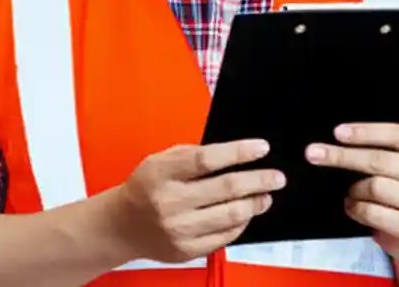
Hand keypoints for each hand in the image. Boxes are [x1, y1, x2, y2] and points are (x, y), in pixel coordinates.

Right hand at [112, 140, 285, 263]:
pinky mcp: (187, 249)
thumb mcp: (159, 161)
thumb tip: (233, 154)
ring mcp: (179, 229)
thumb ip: (191, 155)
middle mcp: (169, 202)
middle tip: (277, 177)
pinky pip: (225, 236)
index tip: (261, 148)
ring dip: (254, 203)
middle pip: (225, 189)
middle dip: (258, 180)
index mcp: (160, 173)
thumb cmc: (144, 188)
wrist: (122, 226)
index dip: (238, 152)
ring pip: (230, 215)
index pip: (206, 160)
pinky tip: (246, 213)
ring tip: (265, 195)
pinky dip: (240, 223)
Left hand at [306, 123, 398, 265]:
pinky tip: (354, 208)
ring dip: (354, 190)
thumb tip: (340, 137)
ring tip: (352, 193)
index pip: (398, 134)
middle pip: (381, 160)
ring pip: (376, 187)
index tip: (337, 132)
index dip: (365, 132)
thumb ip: (382, 149)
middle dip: (342, 156)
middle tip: (313, 153)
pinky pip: (373, 212)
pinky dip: (356, 209)